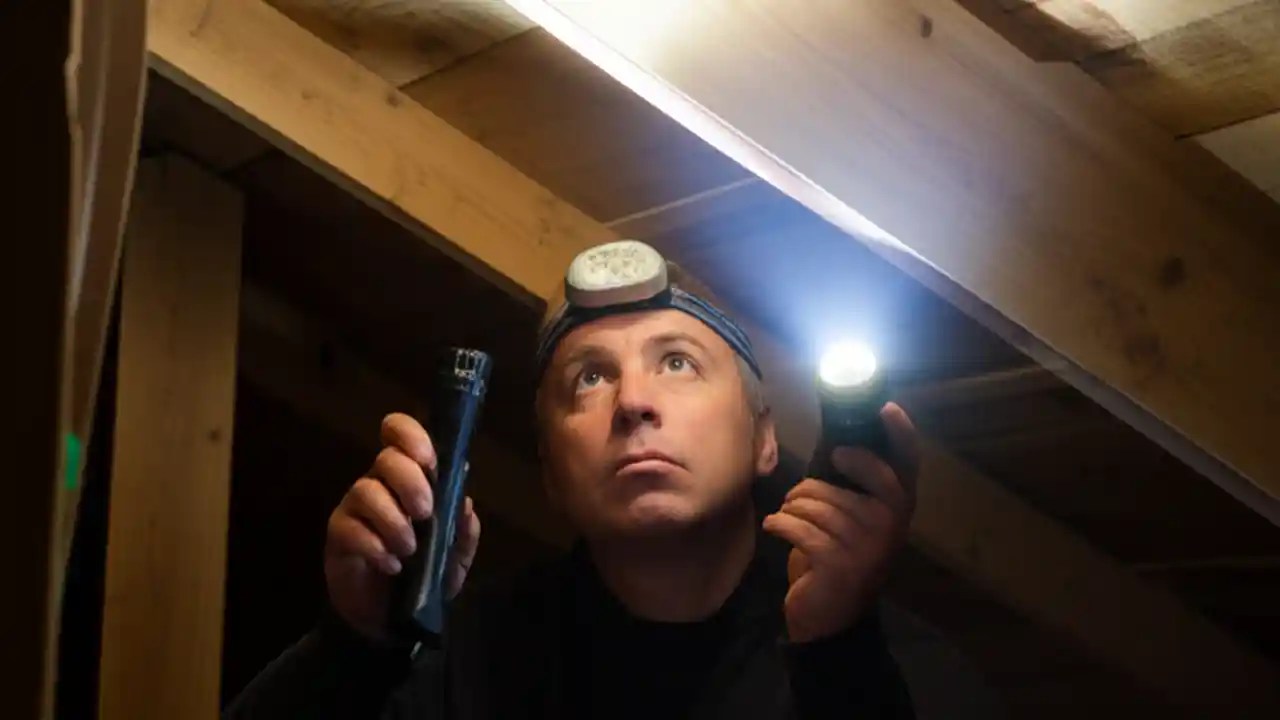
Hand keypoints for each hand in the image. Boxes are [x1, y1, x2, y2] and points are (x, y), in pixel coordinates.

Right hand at [324, 412, 481, 641]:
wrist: (392, 621)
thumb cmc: (425, 577)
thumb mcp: (455, 558)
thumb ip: (463, 531)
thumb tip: (464, 503)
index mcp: (410, 480)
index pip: (400, 435)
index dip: (411, 435)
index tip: (428, 458)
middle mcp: (380, 486)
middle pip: (386, 459)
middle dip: (410, 482)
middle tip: (425, 513)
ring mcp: (355, 510)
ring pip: (365, 490)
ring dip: (393, 520)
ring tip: (409, 550)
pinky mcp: (338, 537)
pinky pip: (349, 527)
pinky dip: (374, 546)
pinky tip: (392, 565)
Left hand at [762, 402, 918, 642]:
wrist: (831, 619)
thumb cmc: (836, 557)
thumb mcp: (852, 520)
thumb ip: (852, 487)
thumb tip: (835, 439)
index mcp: (898, 510)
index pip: (908, 464)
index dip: (902, 433)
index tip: (885, 409)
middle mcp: (891, 524)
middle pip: (851, 474)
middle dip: (815, 478)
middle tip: (797, 494)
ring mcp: (867, 545)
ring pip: (817, 500)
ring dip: (792, 505)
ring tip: (788, 515)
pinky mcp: (838, 563)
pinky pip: (799, 525)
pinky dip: (779, 524)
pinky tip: (776, 528)